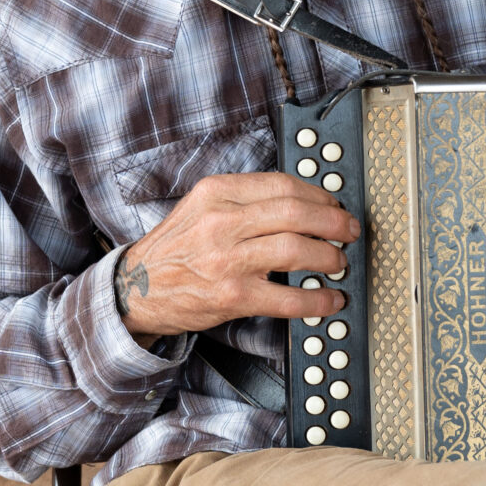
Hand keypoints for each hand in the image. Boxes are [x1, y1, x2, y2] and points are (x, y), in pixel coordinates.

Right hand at [114, 172, 361, 343]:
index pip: (282, 185)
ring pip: (297, 250)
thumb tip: (299, 203)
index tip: (333, 204)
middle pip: (297, 213)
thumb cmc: (174, 249)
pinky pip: (288, 298)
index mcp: (216, 192)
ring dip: (329, 256)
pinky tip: (329, 300)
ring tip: (339, 262)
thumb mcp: (200, 207)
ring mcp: (227, 260)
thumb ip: (243, 199)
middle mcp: (222, 221)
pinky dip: (317, 300)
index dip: (318, 195)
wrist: (136, 288)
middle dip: (334, 222)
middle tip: (349, 231)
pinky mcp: (232, 296)